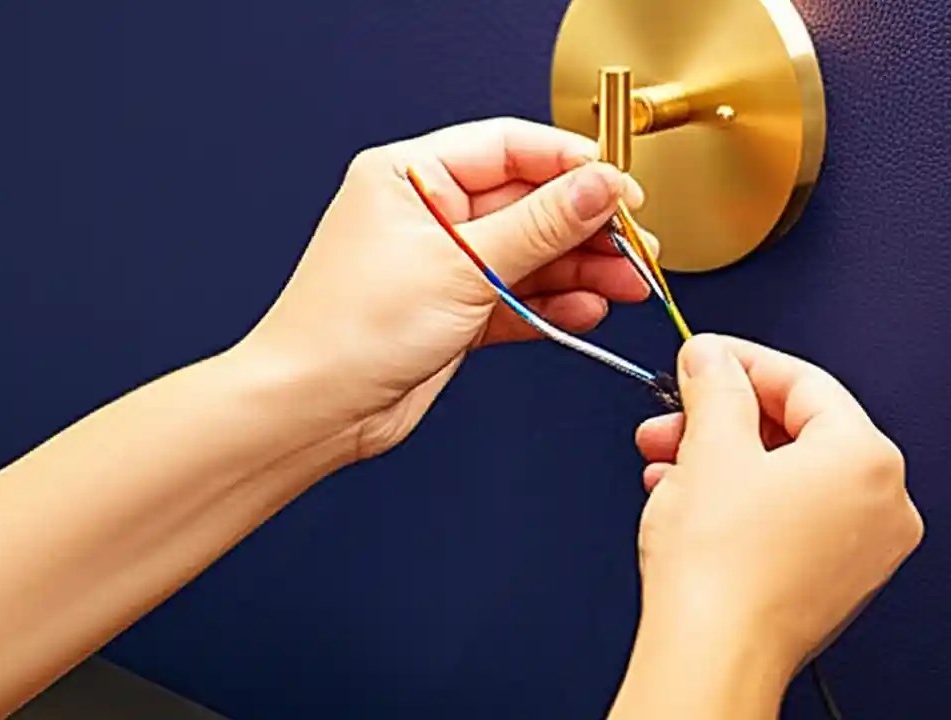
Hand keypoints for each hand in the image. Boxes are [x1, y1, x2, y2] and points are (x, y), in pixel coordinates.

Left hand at [236, 117, 650, 459]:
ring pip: (530, 254)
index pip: (509, 148)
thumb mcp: (460, 264)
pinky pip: (518, 297)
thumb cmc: (348, 329)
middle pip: (529, 203)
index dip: (572, 165)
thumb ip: (540, 224)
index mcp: (410, 175)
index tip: (620, 187)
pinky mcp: (454, 312)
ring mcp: (442, 264)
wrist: (314, 408)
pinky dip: (554, 304)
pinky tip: (586, 309)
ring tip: (627, 283)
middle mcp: (427, 214)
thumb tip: (597, 185)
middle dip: (587, 226)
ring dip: (581, 269)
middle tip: (636, 245)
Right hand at [615, 334, 922, 716]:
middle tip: (674, 414)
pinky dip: (740, 500)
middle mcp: (884, 502)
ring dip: (720, 459)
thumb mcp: (711, 447)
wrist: (712, 657)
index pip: (803, 380)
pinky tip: (688, 499)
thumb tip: (712, 358)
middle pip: (794, 429)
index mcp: (868, 458)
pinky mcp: (835, 580)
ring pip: (786, 475)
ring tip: (668, 464)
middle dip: (720, 419)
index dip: (738, 361)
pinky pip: (789, 516)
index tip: (700, 358)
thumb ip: (715, 385)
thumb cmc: (722, 571)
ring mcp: (864, 548)